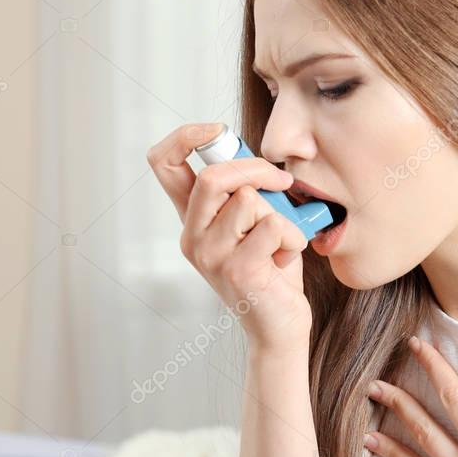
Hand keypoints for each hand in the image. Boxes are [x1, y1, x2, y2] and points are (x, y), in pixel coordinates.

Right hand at [147, 122, 311, 351]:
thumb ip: (246, 192)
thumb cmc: (272, 269)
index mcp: (192, 219)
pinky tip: (286, 259)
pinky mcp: (238, 271)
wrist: (279, 326)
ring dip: (281, 214)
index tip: (218, 130)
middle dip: (257, 169)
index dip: (185, 135)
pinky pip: (274, 227)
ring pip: (250, 201)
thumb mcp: (254, 223)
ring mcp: (211, 256)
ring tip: (282, 240)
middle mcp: (192, 236)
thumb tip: (258, 158)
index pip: (163, 163)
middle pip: (214, 176)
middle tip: (283, 182)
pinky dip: (294, 238)